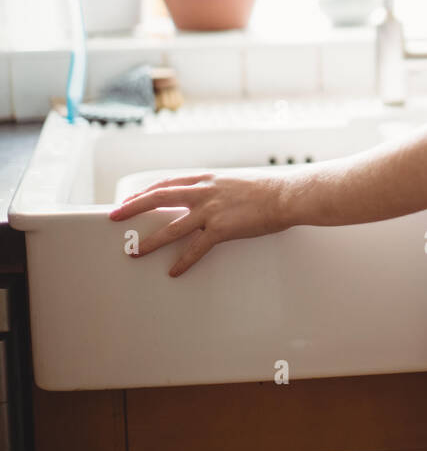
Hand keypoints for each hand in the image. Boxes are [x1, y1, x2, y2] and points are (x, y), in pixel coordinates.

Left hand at [108, 172, 292, 276]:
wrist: (286, 195)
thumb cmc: (268, 189)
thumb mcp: (237, 181)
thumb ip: (220, 189)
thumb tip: (212, 198)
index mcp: (207, 179)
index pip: (167, 184)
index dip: (146, 193)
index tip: (131, 200)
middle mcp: (204, 192)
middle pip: (158, 198)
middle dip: (133, 208)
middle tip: (115, 217)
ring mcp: (210, 211)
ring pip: (171, 227)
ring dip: (150, 240)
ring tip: (135, 251)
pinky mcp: (221, 229)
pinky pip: (195, 249)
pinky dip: (183, 261)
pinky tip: (173, 271)